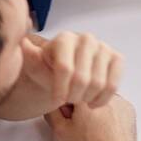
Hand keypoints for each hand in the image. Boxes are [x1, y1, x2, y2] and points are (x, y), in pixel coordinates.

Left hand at [0, 31, 122, 121]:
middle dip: (73, 96)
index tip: (55, 100)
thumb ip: (30, 58)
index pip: (64, 68)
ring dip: (86, 98)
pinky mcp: (117, 58)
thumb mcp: (34, 66)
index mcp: (65, 38)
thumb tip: (24, 44)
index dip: (59, 89)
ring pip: (98, 83)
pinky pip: (113, 85)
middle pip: (82, 78)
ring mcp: (104, 47)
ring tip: (78, 100)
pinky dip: (102, 99)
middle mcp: (87, 38)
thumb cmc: (48, 69)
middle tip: (68, 100)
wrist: (66, 72)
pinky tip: (92, 102)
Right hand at [45, 93, 140, 140]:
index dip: (66, 107)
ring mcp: (119, 100)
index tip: (69, 116)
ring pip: (101, 100)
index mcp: (86, 97)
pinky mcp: (128, 108)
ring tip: (95, 129)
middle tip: (81, 125)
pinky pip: (115, 106)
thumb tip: (52, 104)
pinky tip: (106, 128)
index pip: (70, 92)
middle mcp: (103, 94)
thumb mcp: (60, 132)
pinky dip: (110, 114)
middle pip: (86, 95)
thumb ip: (51, 113)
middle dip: (81, 108)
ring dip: (96, 110)